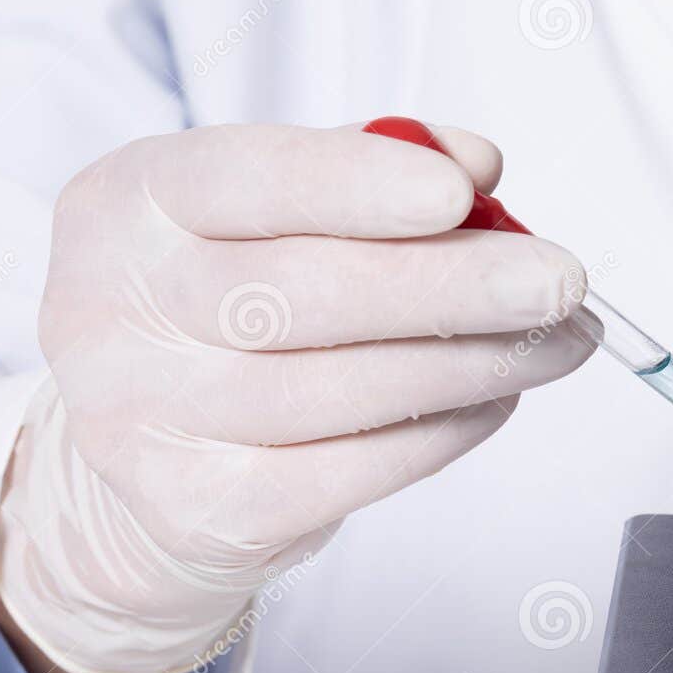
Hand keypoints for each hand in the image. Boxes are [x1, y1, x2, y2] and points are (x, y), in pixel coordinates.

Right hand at [0, 122, 592, 672]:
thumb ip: (367, 168)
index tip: (463, 191)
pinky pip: (358, 469)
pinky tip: (494, 398)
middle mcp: (113, 313)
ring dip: (479, 364)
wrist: (148, 467)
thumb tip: (476, 162)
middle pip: (308, 294)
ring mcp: (149, 423)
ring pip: (348, 389)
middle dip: (458, 285)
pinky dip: (448, 431)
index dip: (358, 182)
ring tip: (556, 342)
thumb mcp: (265, 216)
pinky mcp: (206, 511)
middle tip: (559, 283)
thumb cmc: (224, 317)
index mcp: (126, 207)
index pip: (245, 178)